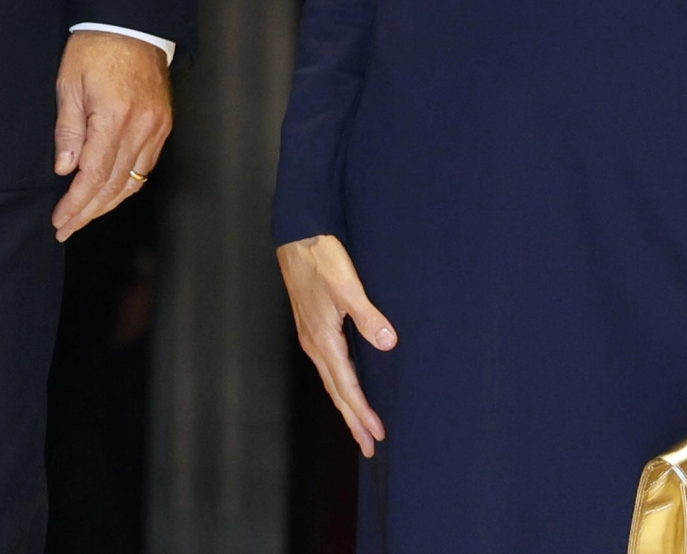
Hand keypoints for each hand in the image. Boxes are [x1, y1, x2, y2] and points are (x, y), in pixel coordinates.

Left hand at [50, 31, 171, 241]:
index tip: (59, 220)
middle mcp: (141, 128)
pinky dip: (127, 183)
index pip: (95, 176)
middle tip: (66, 228)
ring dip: (108, 203)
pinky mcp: (163, 124)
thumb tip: (66, 169)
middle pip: (115, 186)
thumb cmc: (95, 48)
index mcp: (115, 118)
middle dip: (88, 212)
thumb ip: (68, 131)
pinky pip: (146, 166)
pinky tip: (110, 192)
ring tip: (84, 216)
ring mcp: (157, 128)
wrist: (132, 22)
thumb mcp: (69, 85)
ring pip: (134, 180)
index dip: (76, 204)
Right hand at [278, 233, 392, 455]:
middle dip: (352, 421)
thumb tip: (388, 343)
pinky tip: (346, 388)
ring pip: (331, 381)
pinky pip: (328, 368)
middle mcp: (315, 344)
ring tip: (359, 428)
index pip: (346, 386)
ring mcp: (311, 337)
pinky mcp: (313, 328)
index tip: (378, 434)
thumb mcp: (348, 287)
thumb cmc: (321, 259)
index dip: (362, 412)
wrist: (298, 237)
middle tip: (369, 448)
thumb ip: (369, 316)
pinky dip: (340, 386)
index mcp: (323, 340)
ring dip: (346, 406)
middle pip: (336, 392)